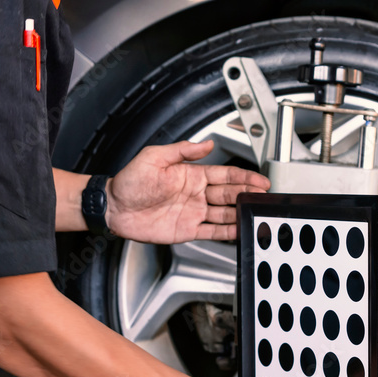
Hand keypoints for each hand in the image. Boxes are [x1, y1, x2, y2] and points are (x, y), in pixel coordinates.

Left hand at [106, 140, 269, 243]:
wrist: (113, 207)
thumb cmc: (128, 181)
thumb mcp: (154, 157)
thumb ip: (182, 150)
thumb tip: (206, 144)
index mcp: (190, 175)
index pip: (224, 176)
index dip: (243, 178)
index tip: (259, 180)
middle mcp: (195, 194)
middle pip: (229, 194)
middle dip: (248, 194)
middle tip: (264, 196)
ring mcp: (193, 213)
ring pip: (224, 213)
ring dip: (240, 213)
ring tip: (256, 213)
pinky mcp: (187, 230)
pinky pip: (212, 232)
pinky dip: (227, 232)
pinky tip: (239, 230)